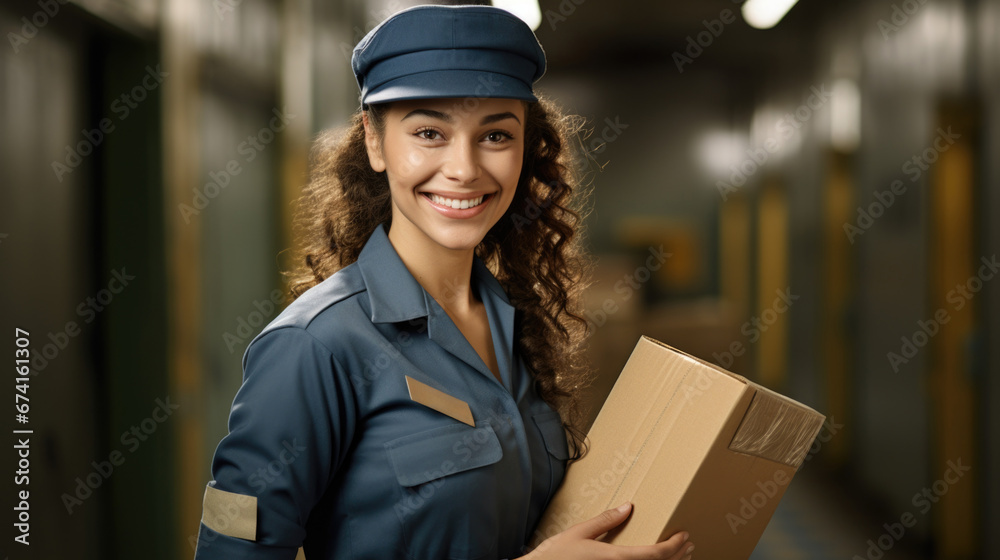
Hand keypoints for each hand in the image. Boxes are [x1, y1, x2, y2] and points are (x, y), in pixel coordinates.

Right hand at [524, 502, 693, 559]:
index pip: (655, 555)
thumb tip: (627, 508)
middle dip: (678, 556)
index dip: (675, 546)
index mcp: (615, 558)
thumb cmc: (555, 556)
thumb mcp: (579, 532)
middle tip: (688, 544)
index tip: (684, 536)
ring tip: (679, 555)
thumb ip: (605, 521)